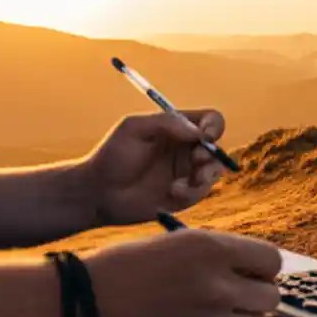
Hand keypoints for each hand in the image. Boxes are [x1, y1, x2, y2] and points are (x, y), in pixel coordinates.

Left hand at [83, 110, 226, 225]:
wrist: (98, 192)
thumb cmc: (112, 156)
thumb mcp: (134, 129)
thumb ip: (166, 123)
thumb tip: (198, 131)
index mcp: (177, 128)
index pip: (210, 121)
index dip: (213, 126)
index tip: (205, 135)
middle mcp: (186, 149)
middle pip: (217, 146)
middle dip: (211, 153)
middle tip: (195, 159)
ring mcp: (187, 173)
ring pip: (214, 170)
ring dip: (205, 175)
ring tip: (183, 182)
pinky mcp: (185, 196)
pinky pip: (202, 192)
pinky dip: (192, 191)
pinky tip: (173, 192)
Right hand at [84, 229, 281, 316]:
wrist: (81, 310)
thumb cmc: (120, 272)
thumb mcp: (172, 243)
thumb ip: (214, 254)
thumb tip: (249, 270)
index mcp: (211, 249)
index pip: (272, 261)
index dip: (261, 269)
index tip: (250, 275)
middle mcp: (218, 286)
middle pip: (270, 297)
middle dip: (254, 297)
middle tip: (232, 299)